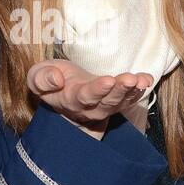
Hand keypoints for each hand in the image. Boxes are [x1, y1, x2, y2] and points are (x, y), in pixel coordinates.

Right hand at [26, 59, 153, 139]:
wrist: (61, 88)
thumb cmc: (50, 80)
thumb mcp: (37, 76)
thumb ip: (41, 79)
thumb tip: (56, 79)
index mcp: (69, 100)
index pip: (84, 97)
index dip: (97, 90)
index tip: (108, 80)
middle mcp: (89, 108)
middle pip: (106, 102)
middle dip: (119, 90)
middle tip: (130, 79)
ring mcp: (104, 107)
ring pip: (119, 102)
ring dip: (131, 91)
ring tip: (141, 80)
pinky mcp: (115, 102)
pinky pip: (128, 98)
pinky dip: (139, 90)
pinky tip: (147, 79)